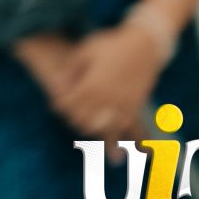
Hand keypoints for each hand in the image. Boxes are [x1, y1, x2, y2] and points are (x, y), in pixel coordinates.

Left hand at [41, 24, 167, 147]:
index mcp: (92, 85)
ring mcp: (124, 105)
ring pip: (105, 129)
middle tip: (67, 115)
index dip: (59, 106)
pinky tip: (118, 153)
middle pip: (84, 120)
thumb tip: (56, 86)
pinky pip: (127, 129)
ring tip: (88, 137)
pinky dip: (120, 140)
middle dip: (73, 120)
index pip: (69, 104)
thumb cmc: (111, 45)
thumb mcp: (85, 51)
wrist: (145, 45)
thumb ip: (70, 71)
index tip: (54, 105)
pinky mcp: (136, 107)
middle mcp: (108, 99)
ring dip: (95, 134)